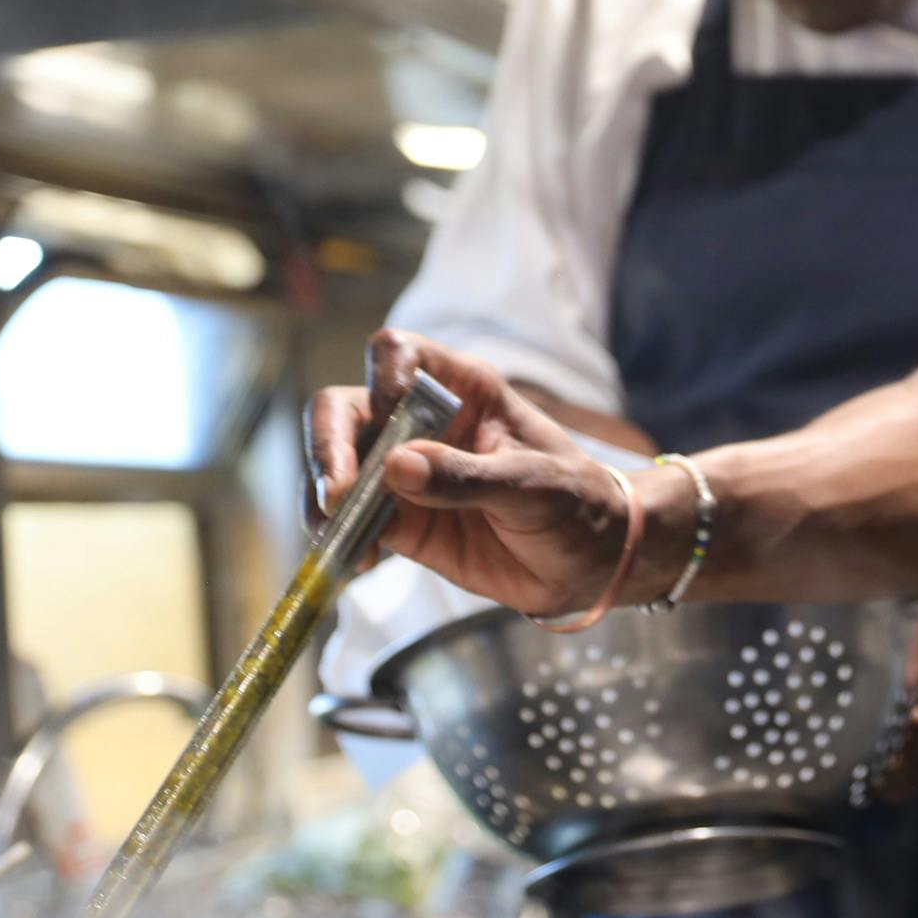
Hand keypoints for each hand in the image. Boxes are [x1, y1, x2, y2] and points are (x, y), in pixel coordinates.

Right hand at [305, 330, 641, 614]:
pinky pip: (355, 523)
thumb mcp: (531, 485)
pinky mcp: (403, 523)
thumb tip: (396, 467)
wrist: (591, 563)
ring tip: (336, 534)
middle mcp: (421, 423)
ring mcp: (405, 475)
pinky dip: (343, 538)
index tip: (387, 416)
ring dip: (326, 499)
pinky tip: (358, 560)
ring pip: (341, 469)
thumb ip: (465, 477)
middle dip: (330, 445)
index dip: (382, 378)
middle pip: (347, 409)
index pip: (398, 354)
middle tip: (336, 492)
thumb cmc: (575, 501)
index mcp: (460, 389)